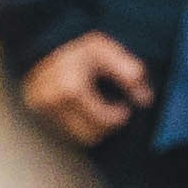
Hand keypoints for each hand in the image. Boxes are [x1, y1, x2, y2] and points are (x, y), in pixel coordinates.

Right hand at [20, 31, 156, 148]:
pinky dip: (81, 126)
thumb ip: (129, 72)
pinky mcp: (41, 120)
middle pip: (91, 135)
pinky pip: (68, 134)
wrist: (43, 49)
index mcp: (70, 88)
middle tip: (114, 109)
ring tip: (99, 108)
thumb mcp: (106, 50)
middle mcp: (53, 105)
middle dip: (108, 125)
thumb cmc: (78, 50)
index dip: (119, 116)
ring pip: (79, 138)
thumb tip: (146, 100)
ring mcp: (44, 114)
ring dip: (95, 128)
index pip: (102, 121)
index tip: (124, 108)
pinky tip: (85, 110)